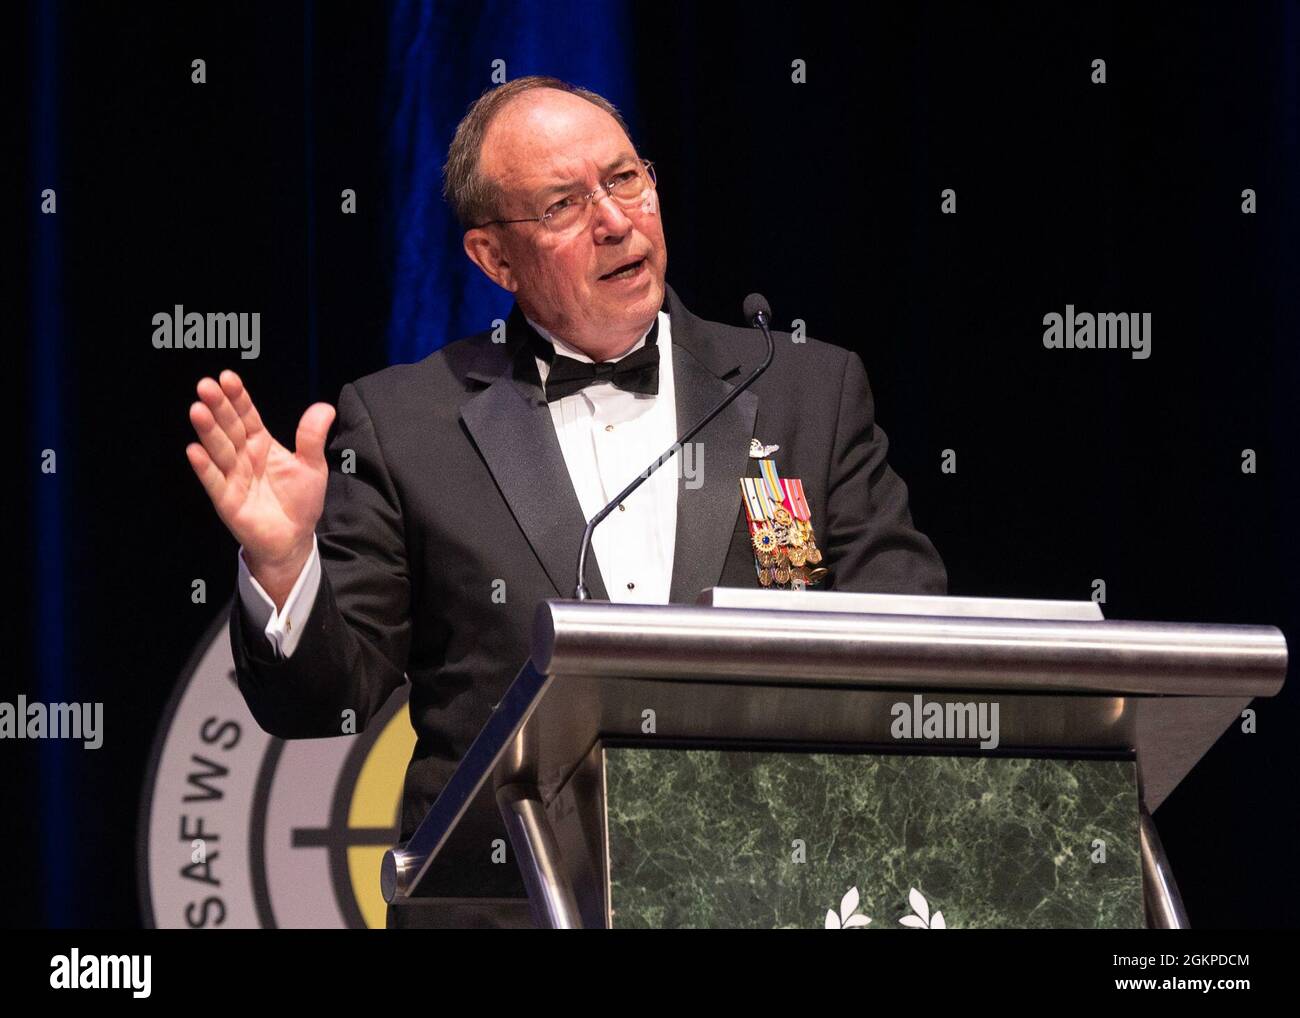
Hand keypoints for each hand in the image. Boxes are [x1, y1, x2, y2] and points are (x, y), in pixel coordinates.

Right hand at [186, 370, 334, 605]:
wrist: (294, 538)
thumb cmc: (301, 500)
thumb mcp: (312, 466)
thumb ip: (313, 437)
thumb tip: (325, 407)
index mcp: (262, 443)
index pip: (247, 415)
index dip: (238, 397)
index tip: (228, 378)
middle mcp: (243, 456)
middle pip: (229, 427)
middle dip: (218, 407)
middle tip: (206, 385)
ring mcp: (232, 476)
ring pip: (219, 449)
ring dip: (208, 431)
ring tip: (197, 410)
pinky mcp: (226, 500)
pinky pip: (214, 481)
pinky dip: (205, 467)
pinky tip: (194, 450)